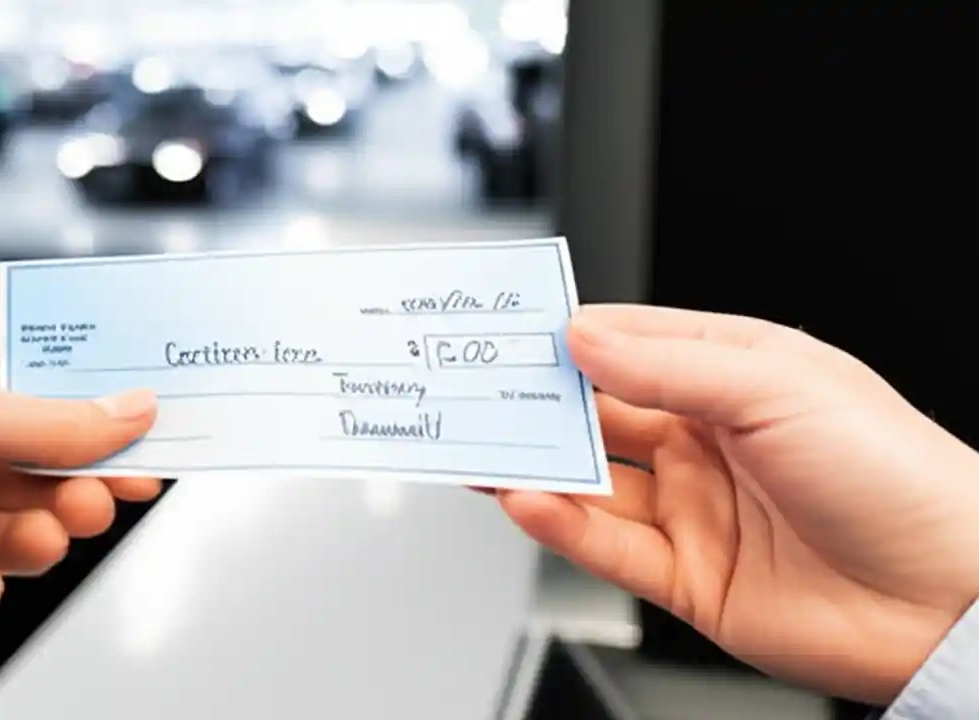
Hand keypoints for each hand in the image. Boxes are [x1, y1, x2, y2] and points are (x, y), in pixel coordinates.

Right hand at [498, 305, 978, 703]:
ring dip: (535, 466)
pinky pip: (608, 546)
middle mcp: (708, 439)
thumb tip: (581, 336)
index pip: (628, 344)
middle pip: (597, 414)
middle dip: (535, 403)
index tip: (508, 331)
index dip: (566, 337)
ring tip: (481, 450)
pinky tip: (530, 501)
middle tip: (473, 390)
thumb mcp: (776, 388)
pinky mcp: (689, 576)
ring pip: (592, 482)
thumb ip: (667, 365)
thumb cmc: (896, 475)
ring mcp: (696, 508)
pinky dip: (562, 524)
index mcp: (734, 376)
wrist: (951, 599)